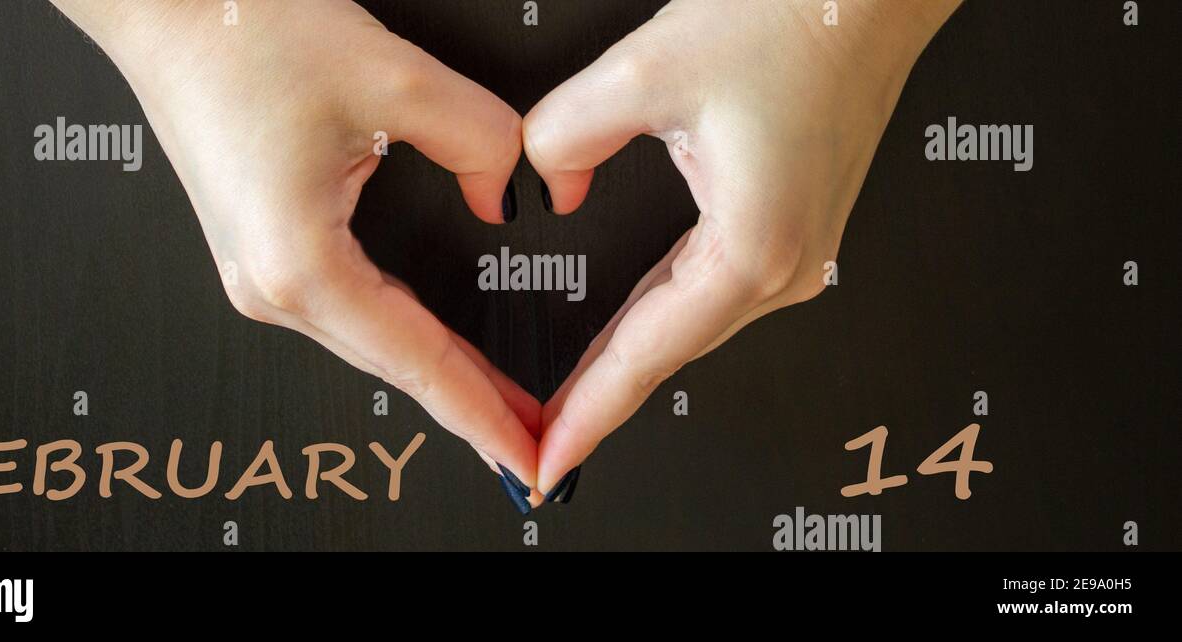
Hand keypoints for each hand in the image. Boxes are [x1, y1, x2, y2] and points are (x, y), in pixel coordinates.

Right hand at [50, 0, 543, 505]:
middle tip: (534, 438)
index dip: (481, 414)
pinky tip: (438, 347)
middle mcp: (269, 284)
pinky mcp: (262, 250)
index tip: (525, 453)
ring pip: (372, 344)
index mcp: (299, 262)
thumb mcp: (393, 79)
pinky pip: (349, 313)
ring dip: (438, 373)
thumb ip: (480, 141)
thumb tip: (507, 191)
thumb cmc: (242, 33)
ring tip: (500, 401)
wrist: (168, 6)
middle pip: (395, 366)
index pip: (417, 362)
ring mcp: (258, 273)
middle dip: (470, 406)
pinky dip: (403, 335)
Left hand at [524, 0, 961, 491]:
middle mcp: (787, 265)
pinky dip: (660, 317)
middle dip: (599, 399)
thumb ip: (565, 138)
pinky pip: (710, 291)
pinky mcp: (796, 227)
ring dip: (628, 361)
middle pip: (668, 352)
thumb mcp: (646, 72)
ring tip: (572, 400)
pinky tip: (629, 331)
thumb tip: (548, 182)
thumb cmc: (794, 19)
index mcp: (754, 248)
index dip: (588, 413)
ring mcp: (800, 251)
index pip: (646, 356)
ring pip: (689, 325)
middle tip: (539, 439)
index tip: (546, 458)